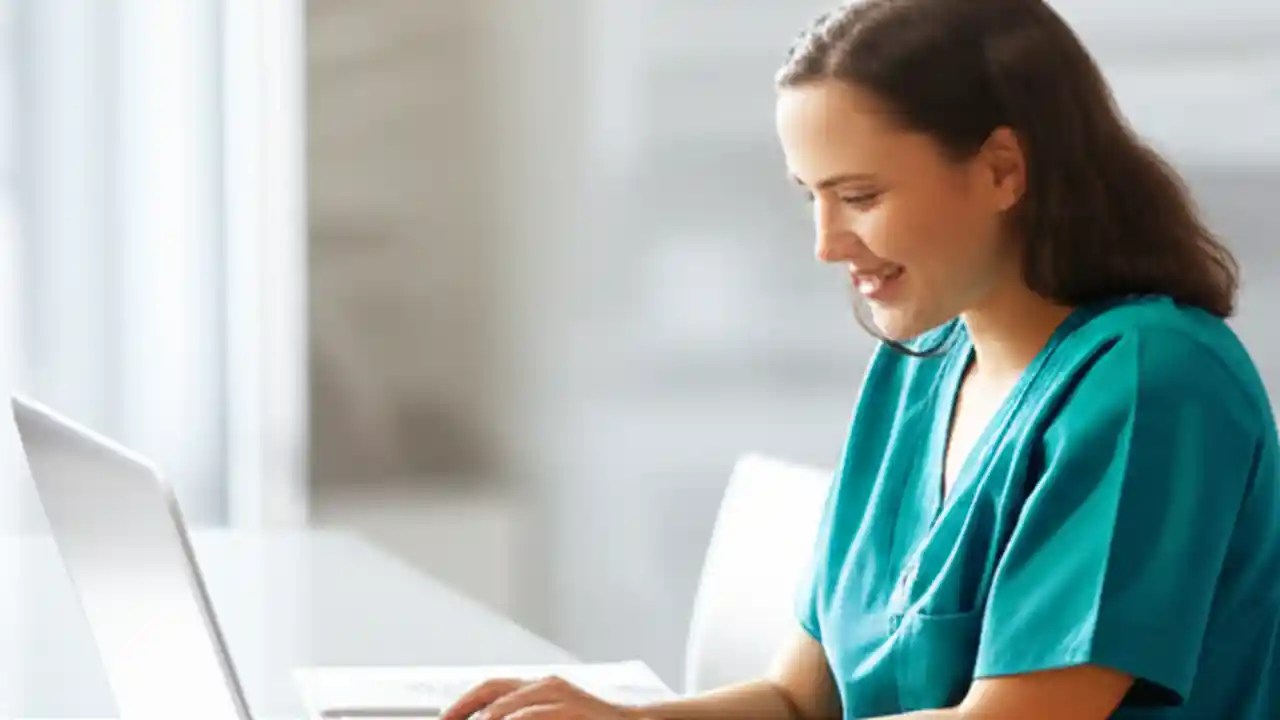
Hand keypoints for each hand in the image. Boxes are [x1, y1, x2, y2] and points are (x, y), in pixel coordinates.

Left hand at [439, 675, 648, 719]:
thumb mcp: (555, 718)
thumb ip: (527, 717)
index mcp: (540, 686)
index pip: (491, 687)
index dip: (464, 701)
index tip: (446, 717)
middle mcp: (547, 684)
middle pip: (493, 689)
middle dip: (465, 706)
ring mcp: (560, 694)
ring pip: (509, 703)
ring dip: (487, 718)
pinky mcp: (571, 707)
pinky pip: (533, 714)